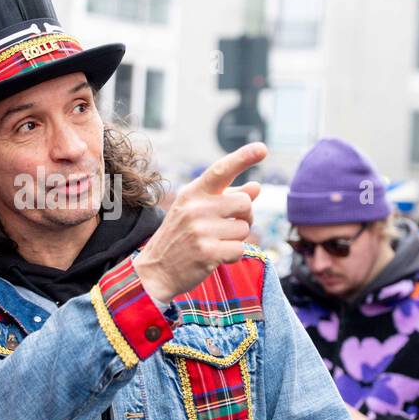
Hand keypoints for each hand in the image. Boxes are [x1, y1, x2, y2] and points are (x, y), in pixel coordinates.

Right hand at [133, 142, 266, 303]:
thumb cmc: (181, 237)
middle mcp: (195, 208)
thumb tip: (257, 187)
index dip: (243, 158)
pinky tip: (216, 257)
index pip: (221, 170)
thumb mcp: (197, 211)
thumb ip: (227, 198)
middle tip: (228, 226)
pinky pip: (239, 249)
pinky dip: (233, 255)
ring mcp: (200, 230)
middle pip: (244, 203)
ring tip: (215, 243)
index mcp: (193, 193)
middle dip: (244, 216)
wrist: (156, 271)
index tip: (262, 148)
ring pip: (244, 228)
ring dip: (236, 239)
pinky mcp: (207, 252)